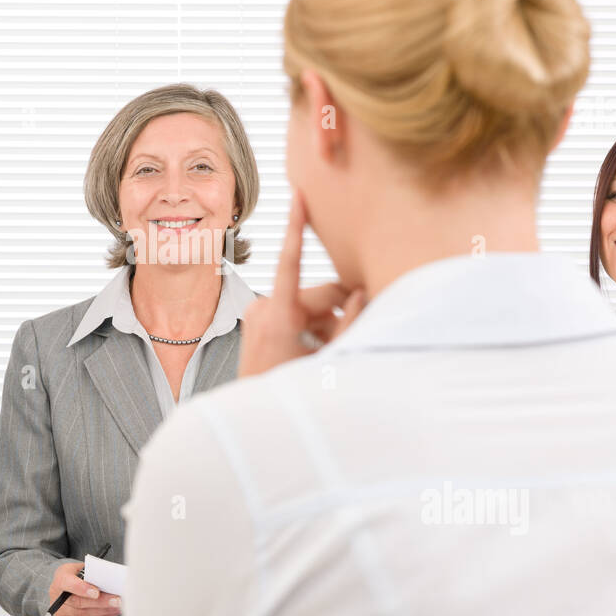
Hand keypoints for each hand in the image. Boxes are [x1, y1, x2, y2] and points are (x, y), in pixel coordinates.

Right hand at [47, 561, 120, 615]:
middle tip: (117, 600)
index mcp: (61, 580)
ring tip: (118, 606)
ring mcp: (62, 613)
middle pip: (79, 603)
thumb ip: (91, 573)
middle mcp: (58, 598)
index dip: (82, 589)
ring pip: (84, 615)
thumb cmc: (74, 577)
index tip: (96, 592)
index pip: (69, 584)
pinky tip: (111, 612)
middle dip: (101, 602)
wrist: (62, 589)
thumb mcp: (79, 569)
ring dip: (104, 611)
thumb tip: (109, 579)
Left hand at [238, 192, 365, 377]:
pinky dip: (312, 327)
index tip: (298, 195)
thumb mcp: (327, 362)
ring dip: (326, 324)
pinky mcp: (259, 322)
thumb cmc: (290, 393)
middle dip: (337, 311)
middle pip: (314, 294)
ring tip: (330, 355)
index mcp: (278, 317)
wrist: (253, 420)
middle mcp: (264, 309)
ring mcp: (258, 315)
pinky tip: (318, 351)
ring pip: (307, 306)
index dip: (297, 227)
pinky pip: (294, 314)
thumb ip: (349, 324)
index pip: (290, 262)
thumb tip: (362, 293)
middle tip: (354, 335)